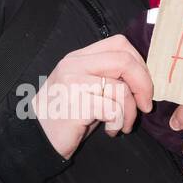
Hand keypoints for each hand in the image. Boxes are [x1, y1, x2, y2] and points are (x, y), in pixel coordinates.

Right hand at [33, 34, 153, 158]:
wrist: (37, 139)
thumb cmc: (67, 116)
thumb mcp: (86, 88)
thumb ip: (107, 76)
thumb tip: (143, 77)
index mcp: (78, 58)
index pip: (119, 44)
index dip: (140, 63)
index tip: (143, 85)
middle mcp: (74, 65)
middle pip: (124, 61)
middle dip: (144, 85)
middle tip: (145, 105)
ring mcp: (73, 83)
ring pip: (121, 89)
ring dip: (130, 112)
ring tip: (122, 125)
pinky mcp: (76, 104)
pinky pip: (113, 110)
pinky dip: (118, 123)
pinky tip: (110, 130)